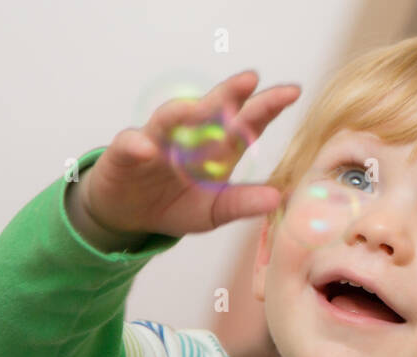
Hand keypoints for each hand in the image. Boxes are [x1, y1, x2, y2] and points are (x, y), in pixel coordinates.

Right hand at [80, 71, 299, 239]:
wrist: (130, 215)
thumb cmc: (176, 204)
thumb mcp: (215, 211)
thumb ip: (242, 202)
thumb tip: (277, 198)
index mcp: (217, 148)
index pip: (245, 122)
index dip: (266, 107)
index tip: (291, 92)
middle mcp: (189, 136)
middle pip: (211, 110)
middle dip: (229, 94)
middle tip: (250, 80)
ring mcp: (157, 140)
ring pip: (170, 118)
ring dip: (184, 111)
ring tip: (200, 107)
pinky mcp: (125, 154)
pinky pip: (131, 145)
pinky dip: (138, 146)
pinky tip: (147, 149)